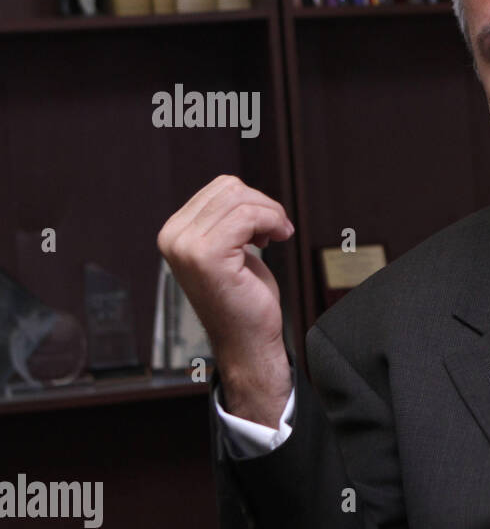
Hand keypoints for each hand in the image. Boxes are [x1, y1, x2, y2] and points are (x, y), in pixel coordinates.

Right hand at [157, 175, 294, 426]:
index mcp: (174, 232)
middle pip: (229, 189)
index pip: (219, 188)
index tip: (267, 226)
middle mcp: (172, 237)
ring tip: (276, 236)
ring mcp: (185, 246)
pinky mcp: (205, 256)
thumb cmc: (244, 298)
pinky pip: (247, 217)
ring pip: (240, 200)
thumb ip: (225, 220)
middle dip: (263, 206)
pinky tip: (276, 240)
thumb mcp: (229, 249)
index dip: (252, 201)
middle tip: (277, 231)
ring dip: (270, 214)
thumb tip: (240, 191)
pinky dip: (271, 222)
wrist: (246, 340)